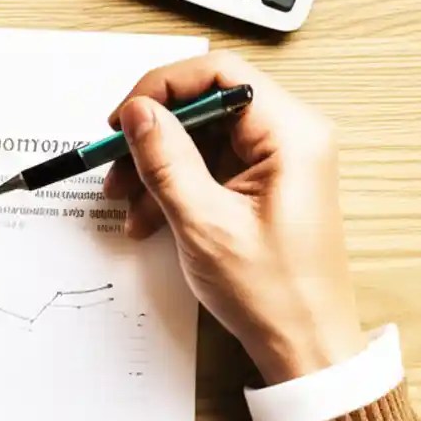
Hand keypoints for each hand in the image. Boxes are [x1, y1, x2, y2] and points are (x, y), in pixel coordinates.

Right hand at [103, 52, 364, 383]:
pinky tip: (149, 217)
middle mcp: (292, 138)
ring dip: (158, 166)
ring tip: (127, 202)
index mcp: (292, 135)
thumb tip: (138, 113)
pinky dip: (176, 186)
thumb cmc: (274, 294)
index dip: (162, 89)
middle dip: (154, 135)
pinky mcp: (266, 186)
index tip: (123, 118)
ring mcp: (280, 162)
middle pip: (207, 105)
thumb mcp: (204, 223)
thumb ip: (166, 160)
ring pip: (202, 139)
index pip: (219, 74)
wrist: (305, 346)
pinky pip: (211, 167)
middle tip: (115, 165)